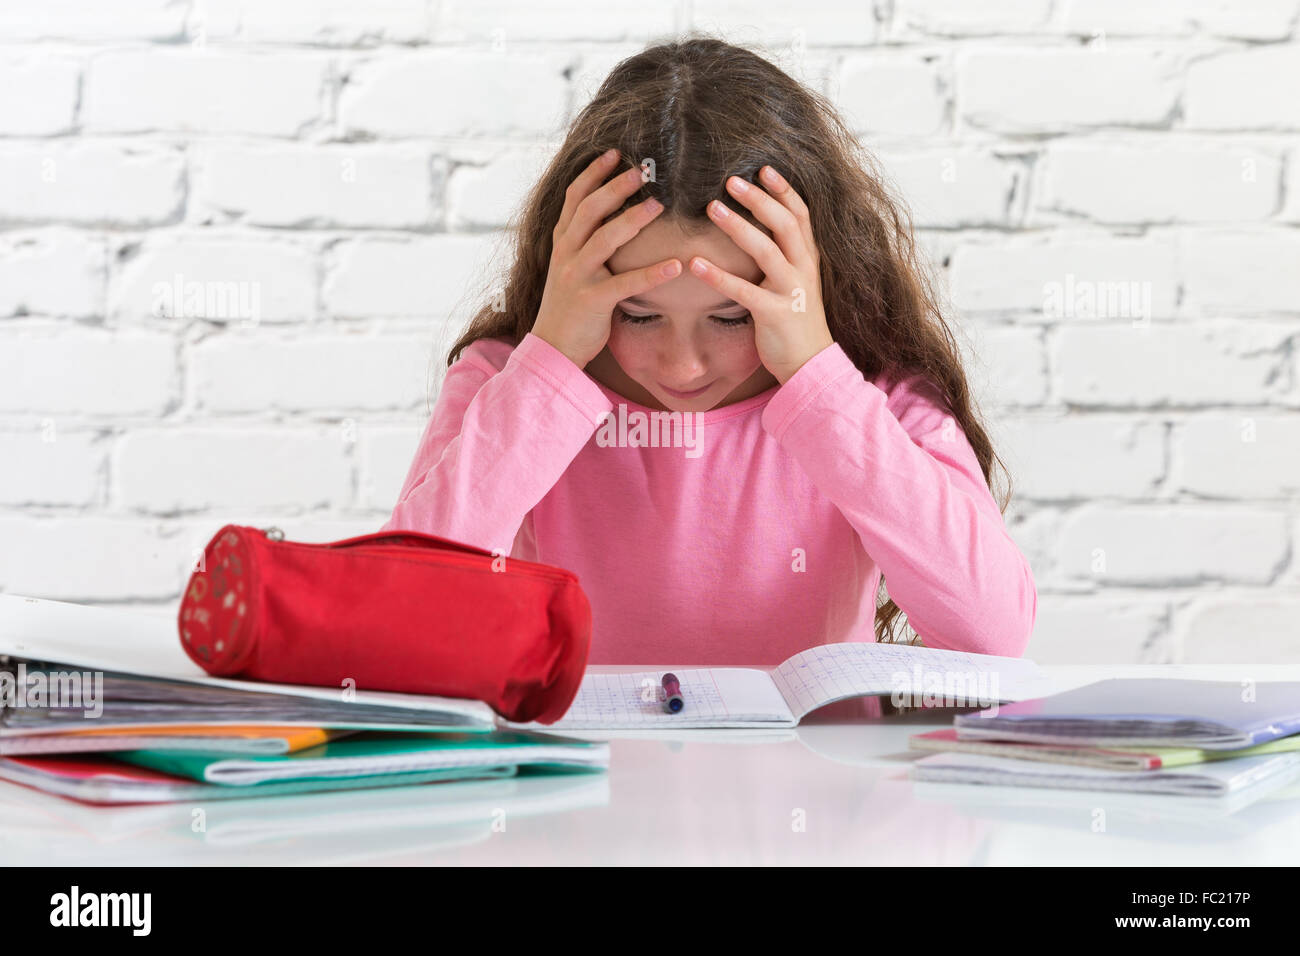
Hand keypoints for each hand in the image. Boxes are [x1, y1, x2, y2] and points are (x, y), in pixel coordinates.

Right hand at [532, 149, 682, 367]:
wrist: (552, 347)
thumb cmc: (570, 305)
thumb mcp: (572, 267)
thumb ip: (586, 242)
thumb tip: (614, 218)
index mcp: (562, 242)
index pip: (574, 198)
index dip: (593, 173)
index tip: (615, 153)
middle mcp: (566, 254)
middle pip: (589, 210)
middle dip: (616, 187)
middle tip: (643, 170)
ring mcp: (576, 276)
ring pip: (604, 240)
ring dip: (633, 219)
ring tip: (659, 204)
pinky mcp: (591, 301)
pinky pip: (625, 283)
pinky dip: (652, 273)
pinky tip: (676, 265)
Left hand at [688, 165, 833, 384]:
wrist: (811, 365)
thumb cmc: (796, 323)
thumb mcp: (796, 283)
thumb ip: (784, 257)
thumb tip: (759, 231)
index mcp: (808, 259)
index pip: (800, 215)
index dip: (783, 190)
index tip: (763, 168)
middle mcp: (803, 270)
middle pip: (783, 224)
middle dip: (758, 199)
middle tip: (731, 179)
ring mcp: (790, 291)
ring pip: (766, 250)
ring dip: (738, 227)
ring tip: (711, 208)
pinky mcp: (774, 314)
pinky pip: (742, 290)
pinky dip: (718, 275)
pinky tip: (695, 263)